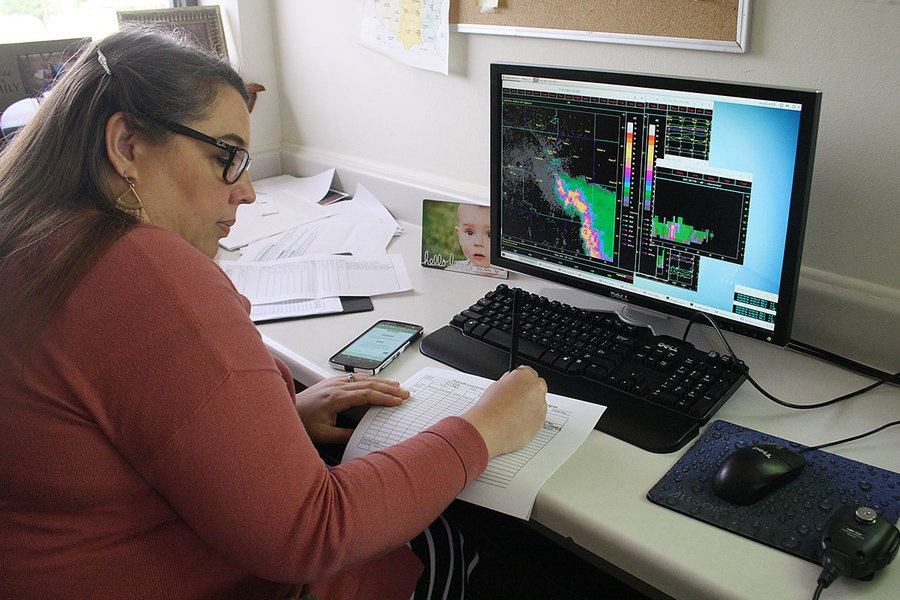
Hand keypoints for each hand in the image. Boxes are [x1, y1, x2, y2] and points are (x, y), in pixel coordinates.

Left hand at [295, 374, 409, 444]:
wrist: (285, 411)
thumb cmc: (301, 423)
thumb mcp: (324, 435)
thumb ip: (345, 434)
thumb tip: (364, 435)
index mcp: (335, 398)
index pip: (366, 395)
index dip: (384, 397)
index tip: (398, 401)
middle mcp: (335, 387)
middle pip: (368, 384)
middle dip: (389, 388)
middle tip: (405, 393)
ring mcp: (333, 382)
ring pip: (363, 379)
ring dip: (381, 382)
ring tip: (397, 385)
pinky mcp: (331, 383)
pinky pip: (355, 378)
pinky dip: (370, 380)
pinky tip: (376, 382)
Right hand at [461, 366, 547, 458]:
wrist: (488, 429)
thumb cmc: (489, 409)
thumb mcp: (495, 386)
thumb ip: (509, 382)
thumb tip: (512, 384)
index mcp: (526, 376)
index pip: (528, 372)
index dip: (520, 380)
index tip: (516, 386)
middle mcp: (537, 389)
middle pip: (537, 387)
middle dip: (529, 392)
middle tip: (515, 400)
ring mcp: (541, 406)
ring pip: (538, 403)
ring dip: (530, 406)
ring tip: (512, 414)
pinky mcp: (541, 422)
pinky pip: (537, 418)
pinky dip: (530, 419)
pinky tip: (515, 422)